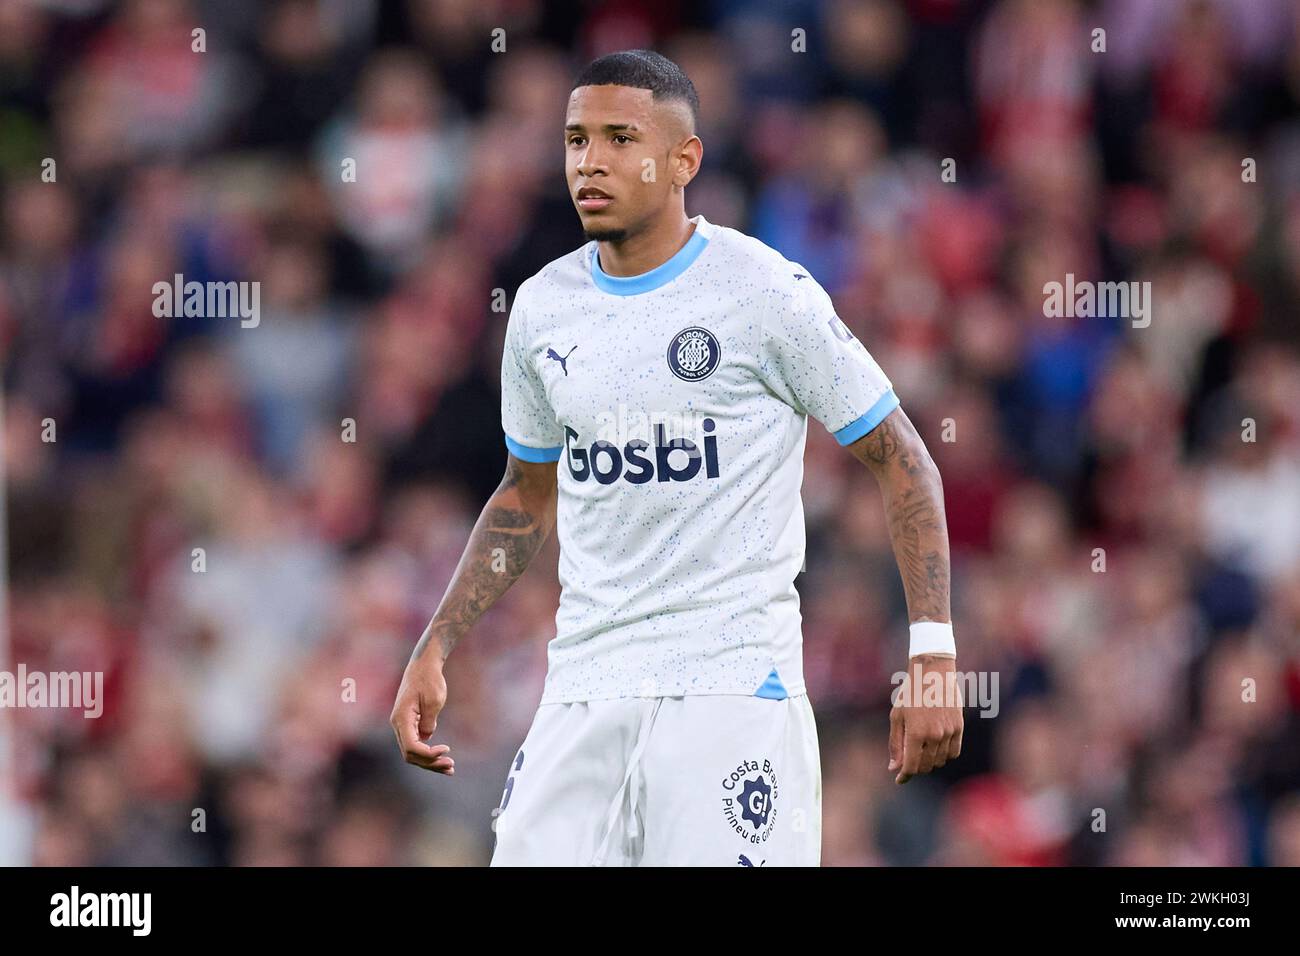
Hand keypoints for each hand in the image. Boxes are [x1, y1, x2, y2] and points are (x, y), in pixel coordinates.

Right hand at [390, 655, 454, 773]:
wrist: (423, 665)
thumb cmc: (429, 680)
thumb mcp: (433, 701)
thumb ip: (428, 722)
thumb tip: (427, 738)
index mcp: (401, 718)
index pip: (411, 747)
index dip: (428, 754)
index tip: (446, 750)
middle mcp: (398, 724)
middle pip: (411, 754)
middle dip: (430, 763)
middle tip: (451, 766)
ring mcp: (402, 725)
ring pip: (412, 752)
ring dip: (430, 762)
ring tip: (450, 768)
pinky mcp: (409, 724)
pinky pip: (416, 743)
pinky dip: (428, 753)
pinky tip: (442, 758)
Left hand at [888, 654, 962, 783]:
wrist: (933, 672)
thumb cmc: (910, 693)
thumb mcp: (897, 716)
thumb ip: (895, 744)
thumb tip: (894, 768)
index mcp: (915, 733)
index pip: (911, 766)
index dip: (904, 776)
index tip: (899, 780)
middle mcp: (934, 735)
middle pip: (926, 766)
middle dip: (915, 768)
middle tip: (908, 762)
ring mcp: (949, 732)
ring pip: (940, 761)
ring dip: (930, 762)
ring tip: (921, 752)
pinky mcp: (959, 727)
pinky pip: (954, 752)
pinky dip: (945, 755)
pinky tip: (936, 749)